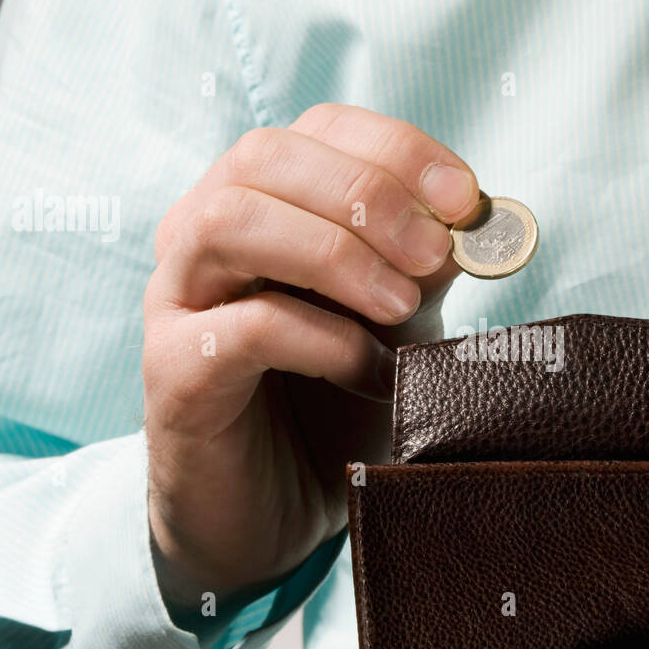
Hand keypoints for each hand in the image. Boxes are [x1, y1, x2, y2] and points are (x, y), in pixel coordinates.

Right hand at [143, 104, 478, 613]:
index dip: (398, 150)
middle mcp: (203, 235)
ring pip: (231, 221)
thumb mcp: (396, 324)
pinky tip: (369, 376)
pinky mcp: (171, 373)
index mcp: (262, 204)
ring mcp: (176, 300)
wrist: (273, 518)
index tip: (467, 198)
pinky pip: (238, 327)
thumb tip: (477, 219)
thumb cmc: (332, 408)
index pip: (318, 130)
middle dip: (367, 194)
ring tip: (402, 308)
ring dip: (335, 253)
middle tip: (434, 257)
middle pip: (265, 156)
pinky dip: (320, 339)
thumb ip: (425, 267)